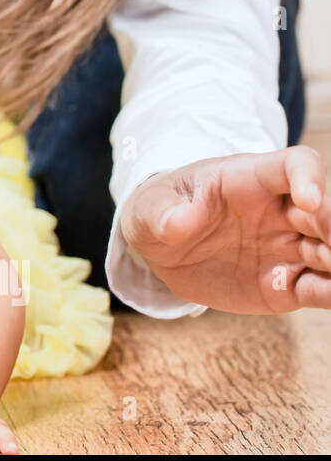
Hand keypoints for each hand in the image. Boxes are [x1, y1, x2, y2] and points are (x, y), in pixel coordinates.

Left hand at [120, 146, 330, 313]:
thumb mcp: (149, 207)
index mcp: (251, 179)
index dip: (308, 177)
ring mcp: (288, 247)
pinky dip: (330, 294)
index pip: (294, 164)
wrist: (163, 249)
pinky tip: (329, 296)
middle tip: (330, 249)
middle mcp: (281, 211)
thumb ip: (162, 212)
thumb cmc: (160, 211)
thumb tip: (177, 222)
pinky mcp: (287, 284)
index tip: (308, 200)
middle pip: (325, 212)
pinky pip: (320, 290)